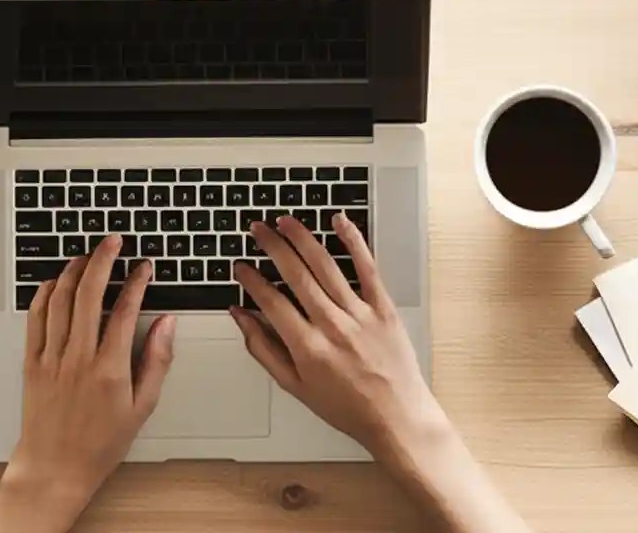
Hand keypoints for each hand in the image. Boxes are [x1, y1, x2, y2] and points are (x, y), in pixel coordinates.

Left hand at [0, 235, 176, 532]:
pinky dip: (45, 294)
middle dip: (102, 260)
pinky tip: (55, 282)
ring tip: (87, 256)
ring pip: (60, 300)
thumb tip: (166, 325)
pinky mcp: (31, 362)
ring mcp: (51, 358)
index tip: (145, 267)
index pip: (125, 310)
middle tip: (113, 242)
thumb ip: (157, 361)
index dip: (137, 282)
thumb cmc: (101, 442)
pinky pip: (35, 318)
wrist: (55, 467)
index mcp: (110, 369)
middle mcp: (77, 358)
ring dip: (74, 271)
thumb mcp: (143, 406)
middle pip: (88, 294)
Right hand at [230, 214, 443, 456]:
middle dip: (272, 247)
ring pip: (326, 266)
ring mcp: (360, 314)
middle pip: (295, 274)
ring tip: (285, 221)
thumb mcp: (295, 386)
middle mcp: (332, 326)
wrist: (396, 416)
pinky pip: (367, 268)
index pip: (271, 301)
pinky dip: (353, 242)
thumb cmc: (347, 407)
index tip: (240, 266)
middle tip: (258, 230)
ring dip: (302, 238)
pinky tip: (339, 222)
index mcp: (307, 348)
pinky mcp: (384, 308)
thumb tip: (242, 318)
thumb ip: (264, 349)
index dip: (251, 280)